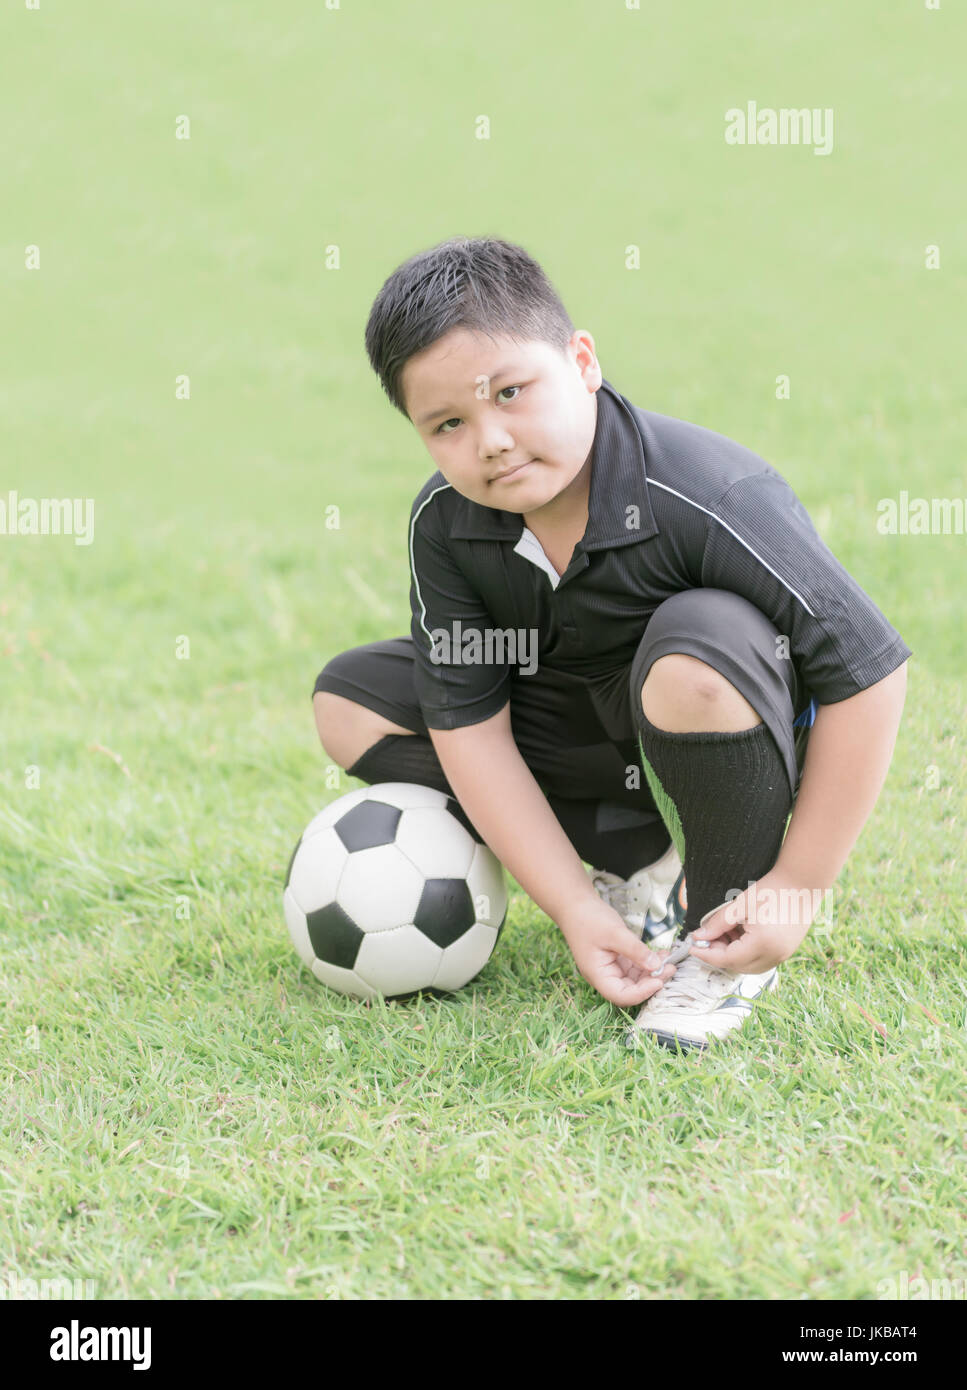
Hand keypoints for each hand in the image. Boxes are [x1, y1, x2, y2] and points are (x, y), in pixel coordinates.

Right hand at [559, 897, 678, 1006]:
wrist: (576, 904)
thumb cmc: (589, 919)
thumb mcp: (614, 933)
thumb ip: (635, 950)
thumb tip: (657, 966)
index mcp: (598, 975)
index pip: (621, 996)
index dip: (642, 993)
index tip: (659, 981)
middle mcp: (605, 976)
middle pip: (631, 989)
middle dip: (652, 981)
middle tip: (671, 968)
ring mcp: (612, 968)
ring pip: (636, 978)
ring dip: (653, 972)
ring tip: (669, 960)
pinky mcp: (618, 959)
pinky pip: (636, 966)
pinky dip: (649, 962)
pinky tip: (661, 954)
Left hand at [688, 867, 819, 973]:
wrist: (803, 882)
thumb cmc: (771, 890)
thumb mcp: (739, 905)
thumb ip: (717, 924)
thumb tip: (698, 937)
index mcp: (762, 944)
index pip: (727, 959)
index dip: (707, 955)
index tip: (692, 947)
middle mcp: (774, 955)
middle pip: (737, 966)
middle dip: (718, 955)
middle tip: (706, 938)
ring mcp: (783, 955)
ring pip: (749, 966)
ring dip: (732, 955)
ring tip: (724, 933)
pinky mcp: (786, 951)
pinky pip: (761, 960)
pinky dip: (746, 953)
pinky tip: (740, 934)